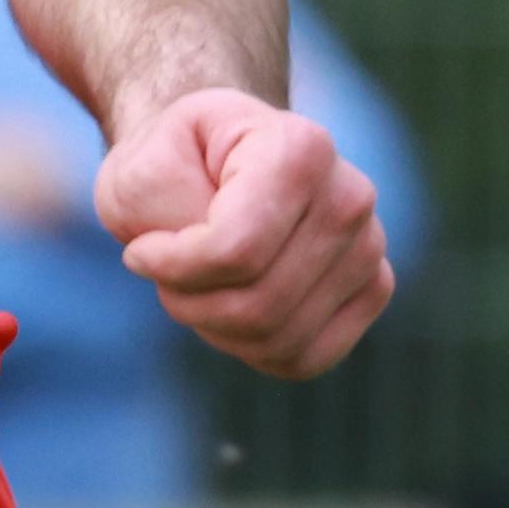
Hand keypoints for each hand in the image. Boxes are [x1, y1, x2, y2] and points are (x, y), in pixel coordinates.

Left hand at [99, 88, 385, 375]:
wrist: (211, 160)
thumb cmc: (172, 165)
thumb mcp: (137, 173)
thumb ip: (166, 213)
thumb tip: (216, 261)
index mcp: (300, 149)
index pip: (236, 252)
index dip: (172, 268)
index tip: (140, 250)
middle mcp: (349, 197)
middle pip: (257, 305)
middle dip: (188, 302)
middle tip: (164, 273)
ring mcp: (369, 246)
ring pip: (278, 338)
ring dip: (215, 326)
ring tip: (196, 286)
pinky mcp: (372, 290)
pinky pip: (306, 358)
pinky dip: (252, 349)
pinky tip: (230, 309)